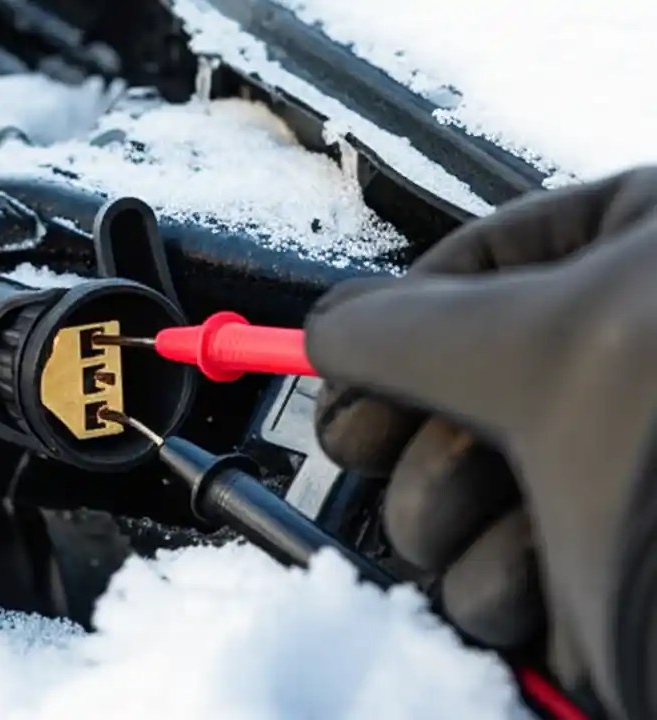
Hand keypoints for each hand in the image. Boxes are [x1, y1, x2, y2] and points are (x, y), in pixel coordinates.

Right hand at [304, 167, 656, 718]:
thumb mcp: (535, 341)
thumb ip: (398, 325)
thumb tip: (324, 330)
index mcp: (627, 260)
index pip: (467, 268)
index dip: (390, 325)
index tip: (342, 369)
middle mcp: (607, 367)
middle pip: (434, 391)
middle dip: (417, 433)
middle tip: (414, 439)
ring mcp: (592, 477)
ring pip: (441, 495)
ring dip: (445, 514)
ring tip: (515, 510)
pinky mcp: (580, 574)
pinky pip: (482, 580)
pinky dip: (498, 586)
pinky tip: (553, 572)